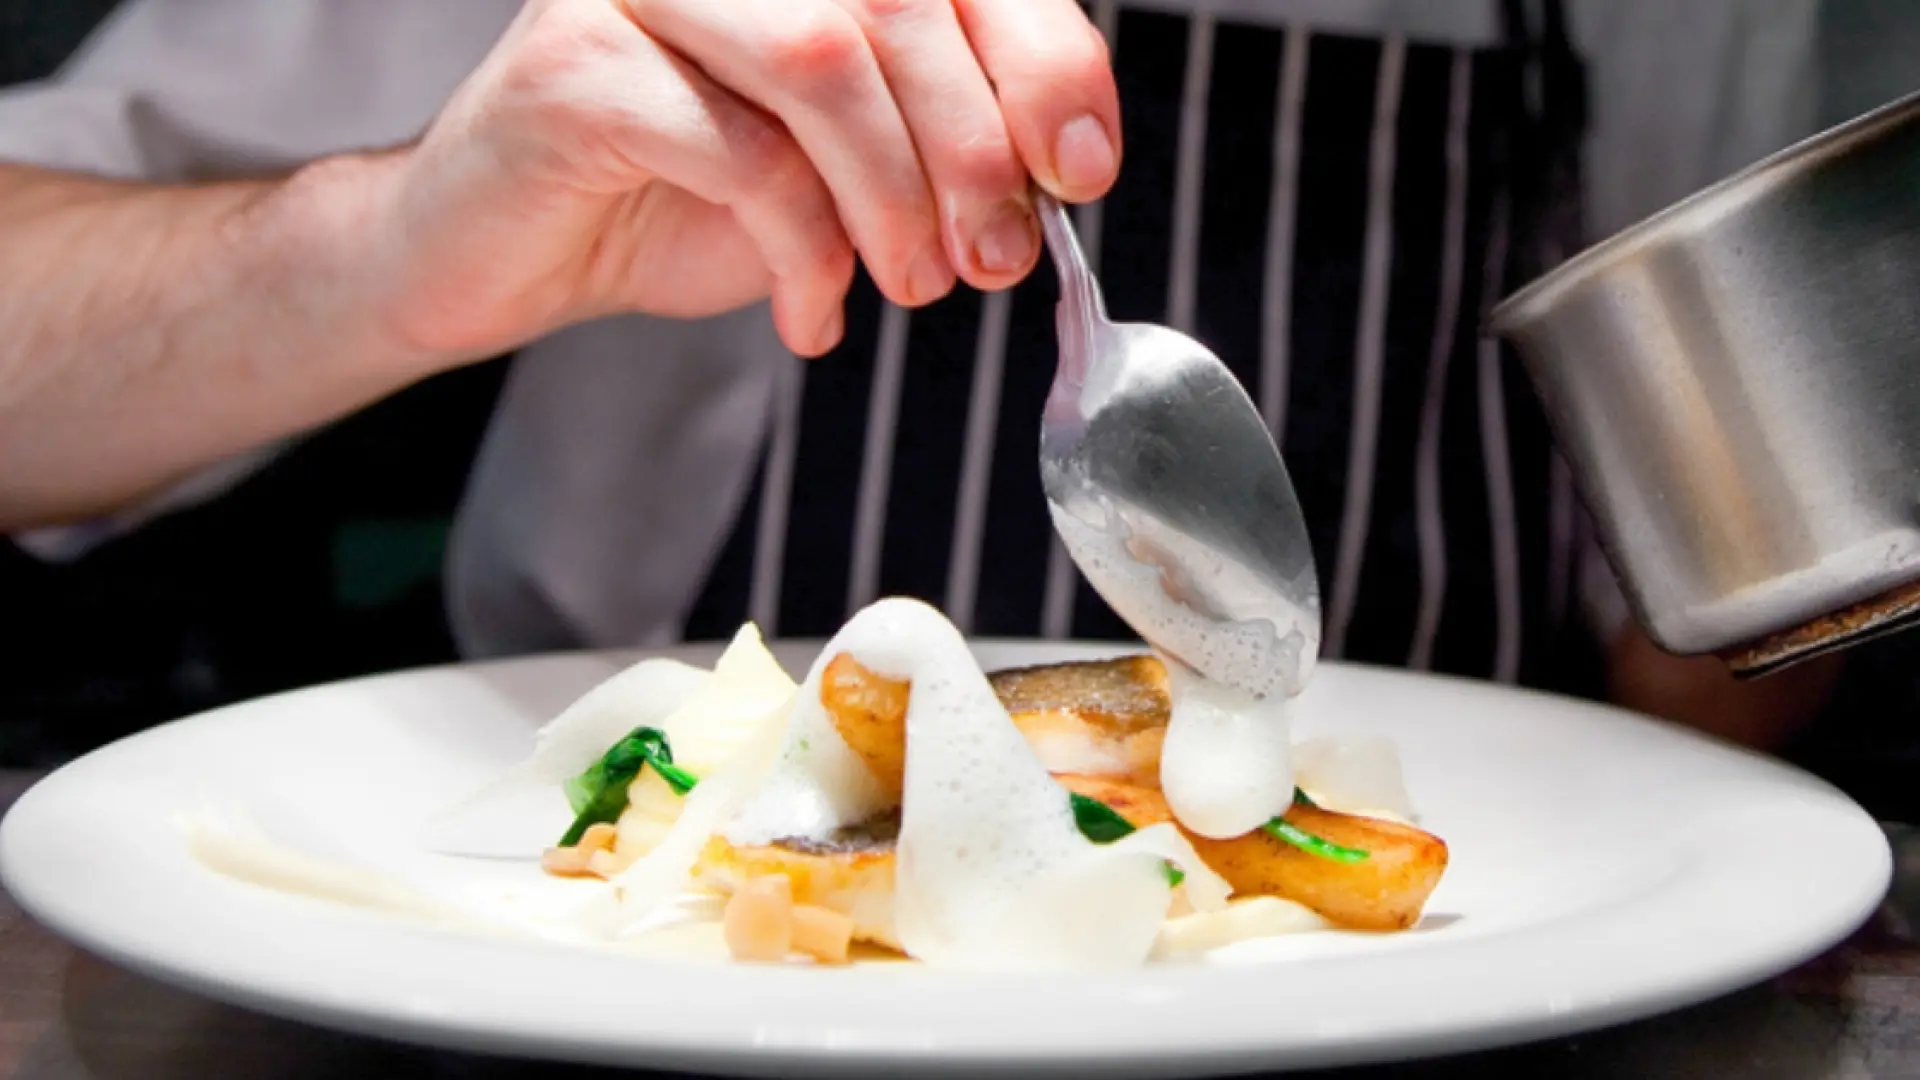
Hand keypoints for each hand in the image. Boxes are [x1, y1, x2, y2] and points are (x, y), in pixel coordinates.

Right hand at [361, 0, 1121, 362]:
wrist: (504, 252)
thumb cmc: (677, 198)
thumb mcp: (840, 168)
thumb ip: (940, 139)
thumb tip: (1060, 167)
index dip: (1045, 59)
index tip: (1078, 170)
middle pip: (902, 4)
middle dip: (975, 151)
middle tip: (993, 259)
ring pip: (825, 59)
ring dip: (895, 198)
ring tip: (907, 285)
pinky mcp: (575, 66)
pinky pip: (737, 150)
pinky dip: (801, 250)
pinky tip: (808, 311)